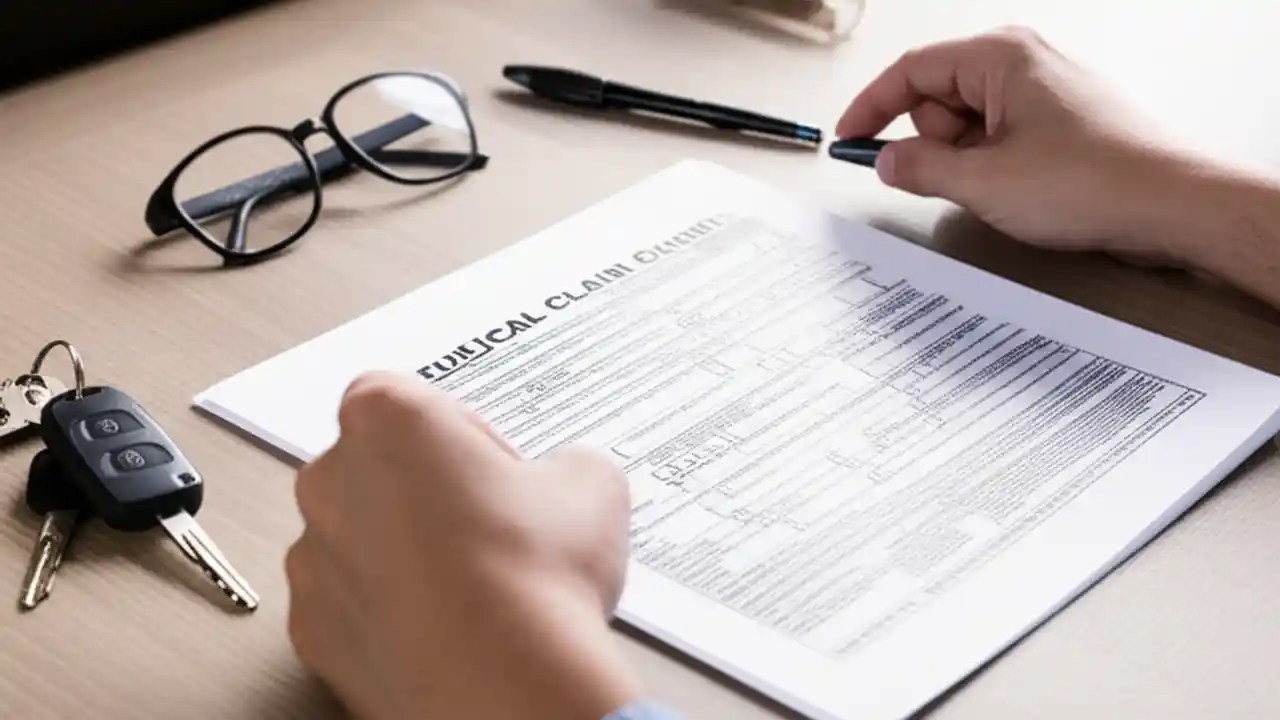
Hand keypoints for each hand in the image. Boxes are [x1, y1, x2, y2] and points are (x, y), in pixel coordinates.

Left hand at [286, 371, 641, 719]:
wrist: (509, 691)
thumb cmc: (536, 579)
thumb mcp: (592, 485)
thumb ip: (562, 464)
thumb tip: (564, 481)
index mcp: (386, 420)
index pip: (409, 397)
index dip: (463, 432)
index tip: (498, 469)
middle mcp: (329, 482)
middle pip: (375, 466)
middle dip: (426, 489)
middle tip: (493, 526)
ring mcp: (313, 561)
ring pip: (358, 538)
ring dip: (405, 552)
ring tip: (477, 587)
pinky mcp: (313, 634)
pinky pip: (351, 606)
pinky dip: (390, 614)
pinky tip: (449, 629)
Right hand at [836, 27, 1192, 262]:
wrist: (1169, 204)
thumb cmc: (1092, 181)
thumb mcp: (982, 181)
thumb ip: (919, 168)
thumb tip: (887, 161)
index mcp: (1000, 56)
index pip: (911, 70)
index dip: (872, 108)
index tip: (849, 139)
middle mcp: (1022, 63)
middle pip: (938, 96)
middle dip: (931, 142)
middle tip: (950, 179)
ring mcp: (1042, 91)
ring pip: (968, 122)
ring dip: (964, 160)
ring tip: (996, 189)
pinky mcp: (1058, 122)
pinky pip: (999, 137)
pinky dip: (990, 165)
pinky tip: (1014, 191)